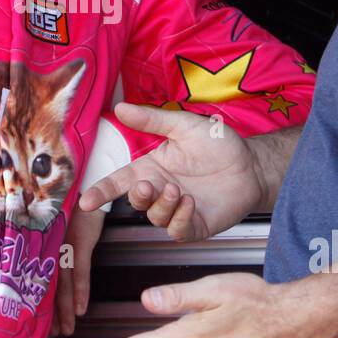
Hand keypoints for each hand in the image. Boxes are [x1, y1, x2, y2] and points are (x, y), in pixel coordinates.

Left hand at [50, 206, 105, 337]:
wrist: (86, 183)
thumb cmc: (71, 202)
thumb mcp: (55, 225)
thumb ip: (47, 244)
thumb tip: (40, 266)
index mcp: (42, 245)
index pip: (38, 279)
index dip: (38, 303)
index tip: (37, 323)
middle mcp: (49, 247)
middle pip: (48, 286)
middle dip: (51, 314)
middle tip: (51, 336)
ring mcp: (63, 245)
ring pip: (63, 284)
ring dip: (66, 310)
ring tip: (67, 330)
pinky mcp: (79, 241)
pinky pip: (80, 271)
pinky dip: (81, 291)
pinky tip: (81, 309)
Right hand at [77, 102, 267, 240]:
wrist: (251, 164)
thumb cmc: (218, 144)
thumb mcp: (183, 126)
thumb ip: (151, 120)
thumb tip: (120, 107)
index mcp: (152, 168)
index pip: (119, 182)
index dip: (102, 191)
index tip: (86, 201)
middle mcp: (160, 190)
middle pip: (135, 201)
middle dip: (138, 196)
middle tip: (149, 185)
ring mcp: (177, 210)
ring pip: (155, 217)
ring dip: (162, 205)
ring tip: (179, 190)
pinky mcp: (195, 225)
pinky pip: (177, 230)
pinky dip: (179, 219)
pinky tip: (191, 203)